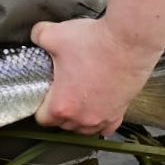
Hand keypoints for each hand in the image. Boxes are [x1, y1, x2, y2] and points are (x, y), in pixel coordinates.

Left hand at [30, 17, 159, 135]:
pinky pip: (107, 127)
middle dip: (58, 112)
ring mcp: (104, 116)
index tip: (42, 95)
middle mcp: (83, 117)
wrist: (128, 42)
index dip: (39, 107)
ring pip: (85, 129)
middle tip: (58, 92)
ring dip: (78, 118)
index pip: (43, 119)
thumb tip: (37, 36)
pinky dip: (100, 121)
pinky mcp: (121, 111)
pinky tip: (97, 108)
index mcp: (63, 105)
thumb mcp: (53, 35)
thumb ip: (38, 36)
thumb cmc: (94, 43)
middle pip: (64, 125)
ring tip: (76, 100)